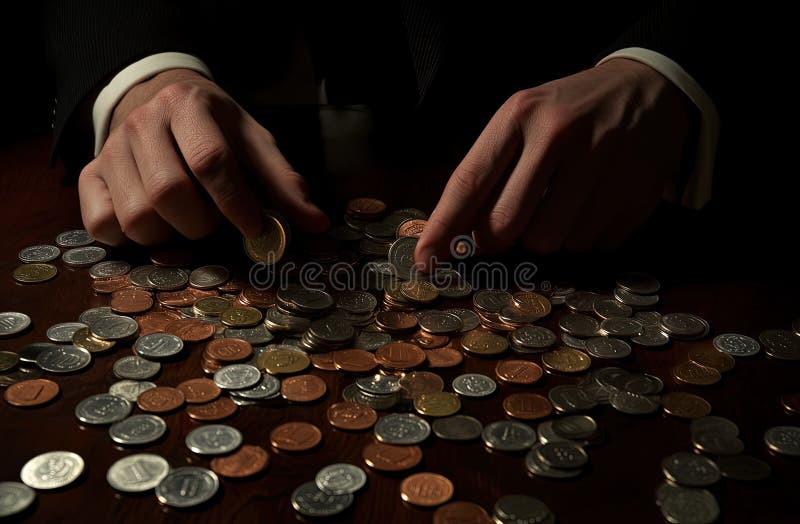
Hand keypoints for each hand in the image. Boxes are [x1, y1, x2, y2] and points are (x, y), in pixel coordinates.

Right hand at [79, 68, 328, 244]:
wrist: (158, 101)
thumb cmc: (215, 129)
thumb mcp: (252, 143)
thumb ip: (283, 182)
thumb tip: (316, 222)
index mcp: (188, 106)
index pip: (210, 161)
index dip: (236, 203)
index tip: (255, 228)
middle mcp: (142, 124)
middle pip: (169, 193)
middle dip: (202, 223)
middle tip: (216, 224)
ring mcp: (110, 151)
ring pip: (137, 217)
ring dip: (171, 235)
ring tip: (186, 221)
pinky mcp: (89, 176)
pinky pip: (103, 226)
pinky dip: (132, 239)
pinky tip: (155, 225)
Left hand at [415, 58, 690, 267]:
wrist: (649, 89)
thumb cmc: (569, 112)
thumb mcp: (523, 120)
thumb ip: (491, 171)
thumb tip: (458, 237)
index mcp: (521, 114)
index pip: (469, 182)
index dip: (442, 229)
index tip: (424, 261)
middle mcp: (560, 135)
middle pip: (506, 226)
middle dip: (501, 239)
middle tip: (509, 228)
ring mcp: (603, 163)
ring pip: (550, 243)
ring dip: (548, 239)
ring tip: (562, 205)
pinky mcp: (637, 191)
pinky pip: (592, 246)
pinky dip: (585, 238)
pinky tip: (594, 205)